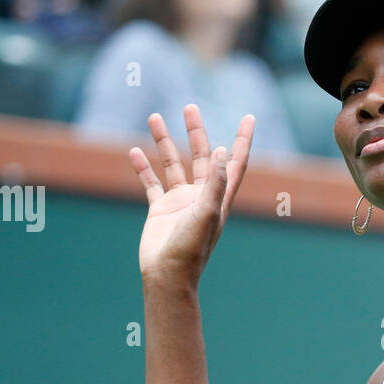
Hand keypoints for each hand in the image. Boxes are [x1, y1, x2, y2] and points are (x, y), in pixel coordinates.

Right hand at [130, 105, 253, 287]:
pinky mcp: (161, 210)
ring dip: (164, 142)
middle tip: (190, 108)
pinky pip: (151, 182)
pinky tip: (134, 151)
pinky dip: (143, 167)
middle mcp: (202, 196)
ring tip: (154, 117)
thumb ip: (215, 183)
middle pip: (203, 156)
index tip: (249, 117)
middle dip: (197, 132)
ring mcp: (181, 202)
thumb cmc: (191, 249)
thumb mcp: (207, 213)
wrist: (167, 275)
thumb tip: (222, 150)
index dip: (243, 140)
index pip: (235, 162)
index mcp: (220, 197)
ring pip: (173, 164)